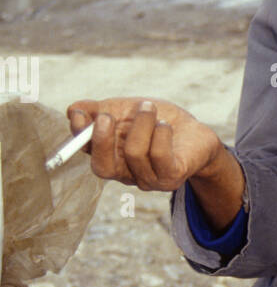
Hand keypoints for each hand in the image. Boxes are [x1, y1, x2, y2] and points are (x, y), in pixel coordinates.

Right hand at [67, 98, 221, 191]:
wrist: (194, 134)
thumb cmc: (157, 122)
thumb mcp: (125, 110)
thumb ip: (98, 110)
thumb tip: (72, 110)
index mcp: (111, 156)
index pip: (88, 153)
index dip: (80, 136)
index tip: (79, 115)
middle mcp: (127, 173)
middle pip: (103, 167)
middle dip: (102, 141)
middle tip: (106, 116)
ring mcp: (149, 179)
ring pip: (134, 153)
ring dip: (141, 123)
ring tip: (149, 108)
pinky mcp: (171, 177)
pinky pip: (160, 156)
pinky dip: (160, 134)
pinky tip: (165, 124)